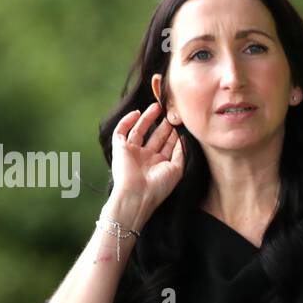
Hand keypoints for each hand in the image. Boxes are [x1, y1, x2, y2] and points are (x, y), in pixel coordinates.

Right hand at [109, 102, 184, 221]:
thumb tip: (183, 137)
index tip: (182, 123)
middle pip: (155, 137)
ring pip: (139, 131)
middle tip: (171, 113)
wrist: (138, 195)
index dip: (174, 134)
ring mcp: (132, 152)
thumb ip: (180, 152)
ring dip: (148, 119)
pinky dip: (127, 121)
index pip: (167, 145)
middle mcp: (146, 158)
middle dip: (163, 125)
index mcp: (159, 164)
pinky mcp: (120, 148)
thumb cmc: (159, 186)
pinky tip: (137, 113)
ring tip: (157, 107)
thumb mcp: (177, 169)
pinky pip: (121, 131)